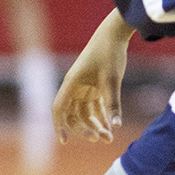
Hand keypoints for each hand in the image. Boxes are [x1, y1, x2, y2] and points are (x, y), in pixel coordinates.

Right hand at [54, 13, 131, 142]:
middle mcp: (75, 87)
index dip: (59, 125)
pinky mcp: (95, 86)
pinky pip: (95, 106)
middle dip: (84, 129)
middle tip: (100, 138)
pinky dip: (101, 116)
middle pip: (73, 114)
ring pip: (85, 112)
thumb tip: (115, 126)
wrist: (115, 34)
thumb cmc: (109, 53)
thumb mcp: (112, 80)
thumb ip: (112, 103)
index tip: (64, 141)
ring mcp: (84, 87)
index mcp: (72, 84)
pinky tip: (111, 127)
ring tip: (109, 137)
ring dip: (95, 125)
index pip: (59, 109)